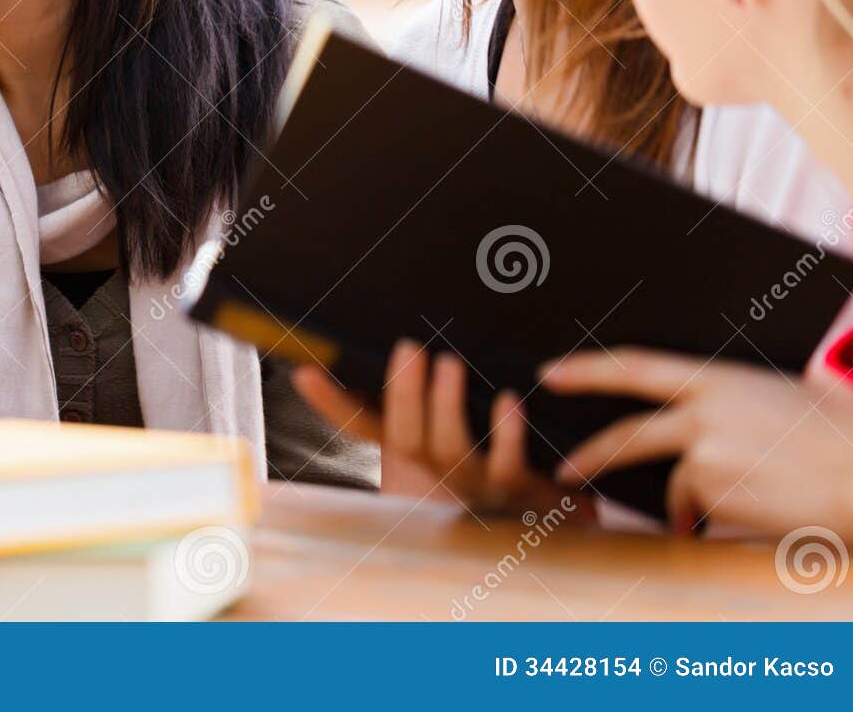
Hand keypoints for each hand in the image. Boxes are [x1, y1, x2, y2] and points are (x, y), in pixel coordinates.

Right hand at [294, 339, 586, 519]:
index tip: (302, 371)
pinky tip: (509, 399)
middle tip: (409, 347)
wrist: (550, 525)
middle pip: (406, 438)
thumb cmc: (495, 462)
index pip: (362, 427)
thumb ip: (431, 390)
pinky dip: (507, 433)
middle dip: (403, 394)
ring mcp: (476, 486)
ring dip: (445, 406)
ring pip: (450, 451)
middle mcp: (438, 473)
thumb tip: (416, 327)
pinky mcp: (519, 493)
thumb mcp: (456, 427)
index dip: (331, 403)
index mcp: (412, 456)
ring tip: (447, 364)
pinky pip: (509, 465)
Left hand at [541, 348, 852, 539]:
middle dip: (590, 455)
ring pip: (677, 481)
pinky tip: (761, 510)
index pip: (635, 367)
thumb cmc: (841, 436)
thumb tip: (694, 427)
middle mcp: (703, 411)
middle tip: (563, 471)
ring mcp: (706, 451)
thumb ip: (728, 406)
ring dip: (693, 502)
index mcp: (718, 377)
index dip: (587, 368)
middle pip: (627, 434)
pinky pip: (702, 510)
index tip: (550, 372)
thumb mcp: (777, 398)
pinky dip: (717, 517)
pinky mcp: (715, 490)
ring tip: (739, 499)